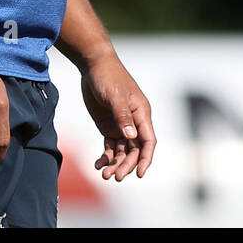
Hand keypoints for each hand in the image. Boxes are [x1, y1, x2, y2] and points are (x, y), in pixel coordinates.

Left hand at [80, 53, 155, 180]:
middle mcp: (134, 122)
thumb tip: (131, 138)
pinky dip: (105, 157)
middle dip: (126, 165)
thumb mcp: (115, 97)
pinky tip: (98, 164)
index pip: (148, 141)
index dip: (145, 159)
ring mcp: (121, 125)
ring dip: (115, 164)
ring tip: (104, 174)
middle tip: (114, 177)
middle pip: (134, 150)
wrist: (94, 66)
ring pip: (122, 151)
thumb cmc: (109, 77)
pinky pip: (110, 146)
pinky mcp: (108, 125)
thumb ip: (123, 117)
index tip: (139, 174)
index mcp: (141, 114)